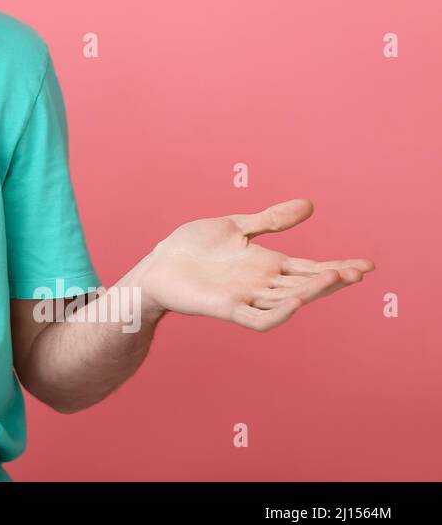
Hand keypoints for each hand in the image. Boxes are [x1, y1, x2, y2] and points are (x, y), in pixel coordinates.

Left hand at [128, 199, 374, 331]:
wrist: (157, 265)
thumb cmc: (193, 247)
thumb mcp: (236, 226)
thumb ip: (270, 220)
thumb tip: (309, 205)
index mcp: (267, 264)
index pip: (310, 268)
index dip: (338, 267)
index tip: (366, 265)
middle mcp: (262, 283)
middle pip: (306, 285)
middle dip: (333, 279)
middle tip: (359, 271)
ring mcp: (246, 297)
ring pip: (288, 300)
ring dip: (311, 292)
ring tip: (335, 276)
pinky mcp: (226, 308)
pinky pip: (259, 319)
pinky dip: (278, 314)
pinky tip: (295, 303)